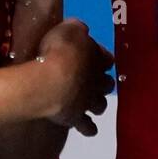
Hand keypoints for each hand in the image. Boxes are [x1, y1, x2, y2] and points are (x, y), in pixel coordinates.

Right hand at [36, 19, 113, 135]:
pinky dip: (89, 128)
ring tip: (92, 105)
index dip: (103, 58)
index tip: (99, 58)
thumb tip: (82, 30)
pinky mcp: (76, 118)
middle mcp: (97, 81)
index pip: (107, 58)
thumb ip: (77, 29)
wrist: (50, 81)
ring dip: (98, 104)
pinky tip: (89, 130)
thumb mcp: (68, 29)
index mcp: (97, 58)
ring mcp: (88, 101)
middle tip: (96, 83)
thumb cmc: (59, 51)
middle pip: (107, 84)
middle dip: (103, 84)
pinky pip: (87, 127)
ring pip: (100, 105)